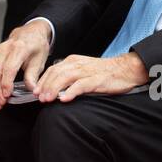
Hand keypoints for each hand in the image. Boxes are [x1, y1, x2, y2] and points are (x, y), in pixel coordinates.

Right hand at [0, 20, 50, 108]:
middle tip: (2, 103)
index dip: (7, 83)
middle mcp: (5, 50)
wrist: (30, 32)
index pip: (9, 68)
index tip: (7, 95)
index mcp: (19, 48)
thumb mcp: (40, 58)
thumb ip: (34, 74)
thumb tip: (32, 90)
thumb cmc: (36, 44)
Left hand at [33, 52, 148, 102]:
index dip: (42, 81)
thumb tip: (56, 89)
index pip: (52, 70)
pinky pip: (81, 85)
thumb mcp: (84, 71)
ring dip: (54, 89)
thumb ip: (70, 77)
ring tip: (48, 99)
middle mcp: (77, 64)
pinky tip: (65, 99)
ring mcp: (87, 71)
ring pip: (65, 78)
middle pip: (55, 73)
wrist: (126, 69)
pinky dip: (71, 92)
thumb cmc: (105, 72)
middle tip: (39, 98)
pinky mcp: (96, 79)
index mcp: (73, 61)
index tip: (35, 92)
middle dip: (45, 86)